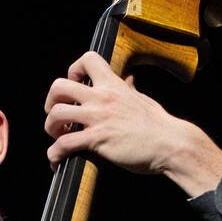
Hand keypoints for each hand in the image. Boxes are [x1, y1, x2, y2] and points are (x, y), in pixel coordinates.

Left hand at [42, 50, 221, 195]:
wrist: (171, 144)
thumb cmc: (159, 125)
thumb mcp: (142, 99)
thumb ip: (130, 90)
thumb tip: (129, 79)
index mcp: (114, 85)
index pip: (87, 59)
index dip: (73, 70)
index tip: (74, 85)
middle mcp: (102, 97)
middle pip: (59, 86)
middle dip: (51, 102)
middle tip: (58, 116)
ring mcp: (98, 118)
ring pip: (56, 114)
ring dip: (50, 128)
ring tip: (58, 137)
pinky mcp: (97, 139)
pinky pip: (63, 144)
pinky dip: (54, 154)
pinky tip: (56, 161)